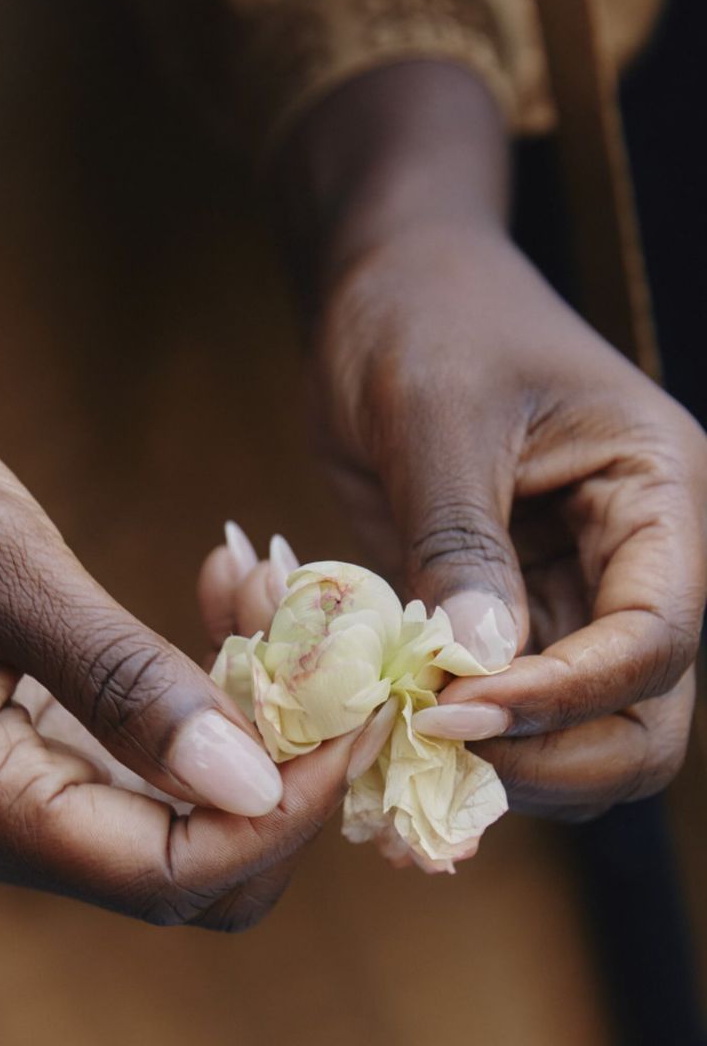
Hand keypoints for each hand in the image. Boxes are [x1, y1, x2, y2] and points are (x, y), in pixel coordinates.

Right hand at [0, 400, 374, 926]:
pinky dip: (214, 690)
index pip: (171, 873)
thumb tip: (249, 784)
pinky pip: (158, 756)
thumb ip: (116, 681)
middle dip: (288, 771)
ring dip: (259, 717)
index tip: (357, 717)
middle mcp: (5, 818)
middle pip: (196, 872)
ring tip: (275, 594)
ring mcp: (24, 785)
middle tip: (327, 651)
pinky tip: (228, 604)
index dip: (284, 814)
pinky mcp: (43, 741)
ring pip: (188, 812)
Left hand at [315, 226, 704, 819]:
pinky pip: (503, 698)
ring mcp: (570, 588)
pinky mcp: (505, 606)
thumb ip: (460, 546)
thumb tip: (476, 673)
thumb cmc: (425, 316)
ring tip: (404, 747)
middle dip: (550, 754)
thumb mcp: (437, 419)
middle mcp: (631, 555)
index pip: (655, 635)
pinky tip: (390, 728)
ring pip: (578, 727)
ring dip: (503, 758)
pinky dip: (456, 729)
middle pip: (641, 711)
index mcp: (655, 492)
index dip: (567, 696)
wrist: (390, 286)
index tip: (455, 711)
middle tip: (435, 750)